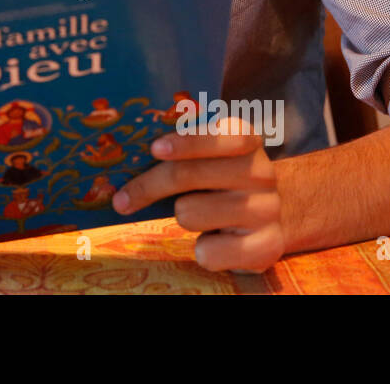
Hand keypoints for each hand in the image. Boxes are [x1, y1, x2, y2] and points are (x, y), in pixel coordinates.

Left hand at [113, 116, 284, 272]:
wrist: (268, 219)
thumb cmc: (220, 181)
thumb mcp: (208, 157)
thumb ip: (177, 151)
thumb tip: (124, 158)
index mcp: (246, 140)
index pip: (218, 136)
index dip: (187, 142)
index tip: (155, 149)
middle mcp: (261, 173)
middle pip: (189, 175)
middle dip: (149, 187)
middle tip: (121, 200)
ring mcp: (266, 210)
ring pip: (190, 213)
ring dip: (184, 216)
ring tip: (198, 214)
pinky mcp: (266, 246)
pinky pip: (208, 252)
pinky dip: (202, 250)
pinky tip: (215, 240)